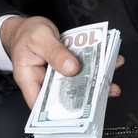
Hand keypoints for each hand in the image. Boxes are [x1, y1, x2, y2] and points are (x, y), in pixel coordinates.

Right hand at [0, 15, 123, 108]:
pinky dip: (92, 67)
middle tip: (104, 91)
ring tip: (111, 79)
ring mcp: (54, 76)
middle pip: (62, 96)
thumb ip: (55, 52)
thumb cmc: (26, 32)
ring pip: (74, 84)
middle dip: (84, 96)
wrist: (26, 25)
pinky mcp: (64, 67)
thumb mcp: (40, 38)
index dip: (58, 112)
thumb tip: (72, 68)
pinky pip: (78, 71)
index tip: (78, 112)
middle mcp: (42, 82)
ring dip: (93, 81)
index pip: (40, 105)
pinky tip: (107, 63)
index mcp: (29, 79)